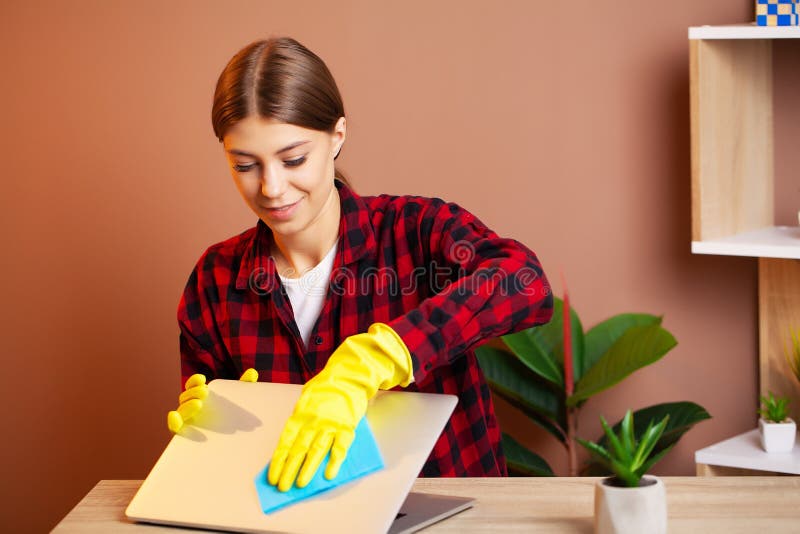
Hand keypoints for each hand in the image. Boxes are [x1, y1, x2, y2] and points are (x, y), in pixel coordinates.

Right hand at [167, 368, 258, 432]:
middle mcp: (191, 408)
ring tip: (198, 403)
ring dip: (186, 405)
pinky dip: (172, 422)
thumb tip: (252, 373)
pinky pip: (175, 428)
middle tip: (205, 391)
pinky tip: (174, 416)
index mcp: (202, 397)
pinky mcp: (186, 435)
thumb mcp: (240, 401)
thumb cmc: (235, 417)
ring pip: (181, 411)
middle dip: (193, 392)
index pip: (193, 386)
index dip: (195, 381)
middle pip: (186, 397)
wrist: (236, 443)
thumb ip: (244, 386)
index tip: (203, 379)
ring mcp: (188, 421)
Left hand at [267, 323, 412, 491]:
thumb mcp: (305, 400)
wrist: (349, 377)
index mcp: (300, 414)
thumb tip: (289, 445)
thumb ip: (298, 420)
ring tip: (300, 485)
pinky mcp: (347, 426)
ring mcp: (331, 424)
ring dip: (308, 469)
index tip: (272, 477)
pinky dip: (335, 462)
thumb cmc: (325, 388)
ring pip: (317, 450)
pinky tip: (328, 475)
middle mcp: (313, 420)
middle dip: (289, 470)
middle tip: (283, 487)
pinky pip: (340, 447)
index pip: (285, 442)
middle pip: (299, 449)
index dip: (278, 461)